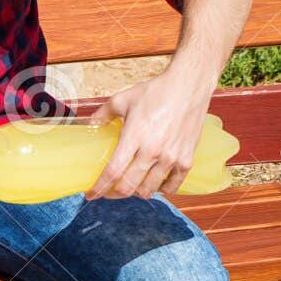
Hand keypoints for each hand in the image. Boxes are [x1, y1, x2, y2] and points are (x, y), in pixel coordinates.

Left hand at [85, 68, 210, 200]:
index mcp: (134, 137)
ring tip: (132, 185)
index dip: (99, 187)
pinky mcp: (187, 160)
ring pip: (148, 190)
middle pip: (128, 187)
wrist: (189, 87)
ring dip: (137, 192)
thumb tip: (92, 125)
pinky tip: (155, 183)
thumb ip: (104, 114)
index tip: (91, 194)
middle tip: (109, 191)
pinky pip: (172, 187)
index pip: (112, 172)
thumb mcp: (123, 99)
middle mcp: (152, 151)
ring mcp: (171, 158)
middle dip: (114, 193)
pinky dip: (161, 189)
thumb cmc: (156, 92)